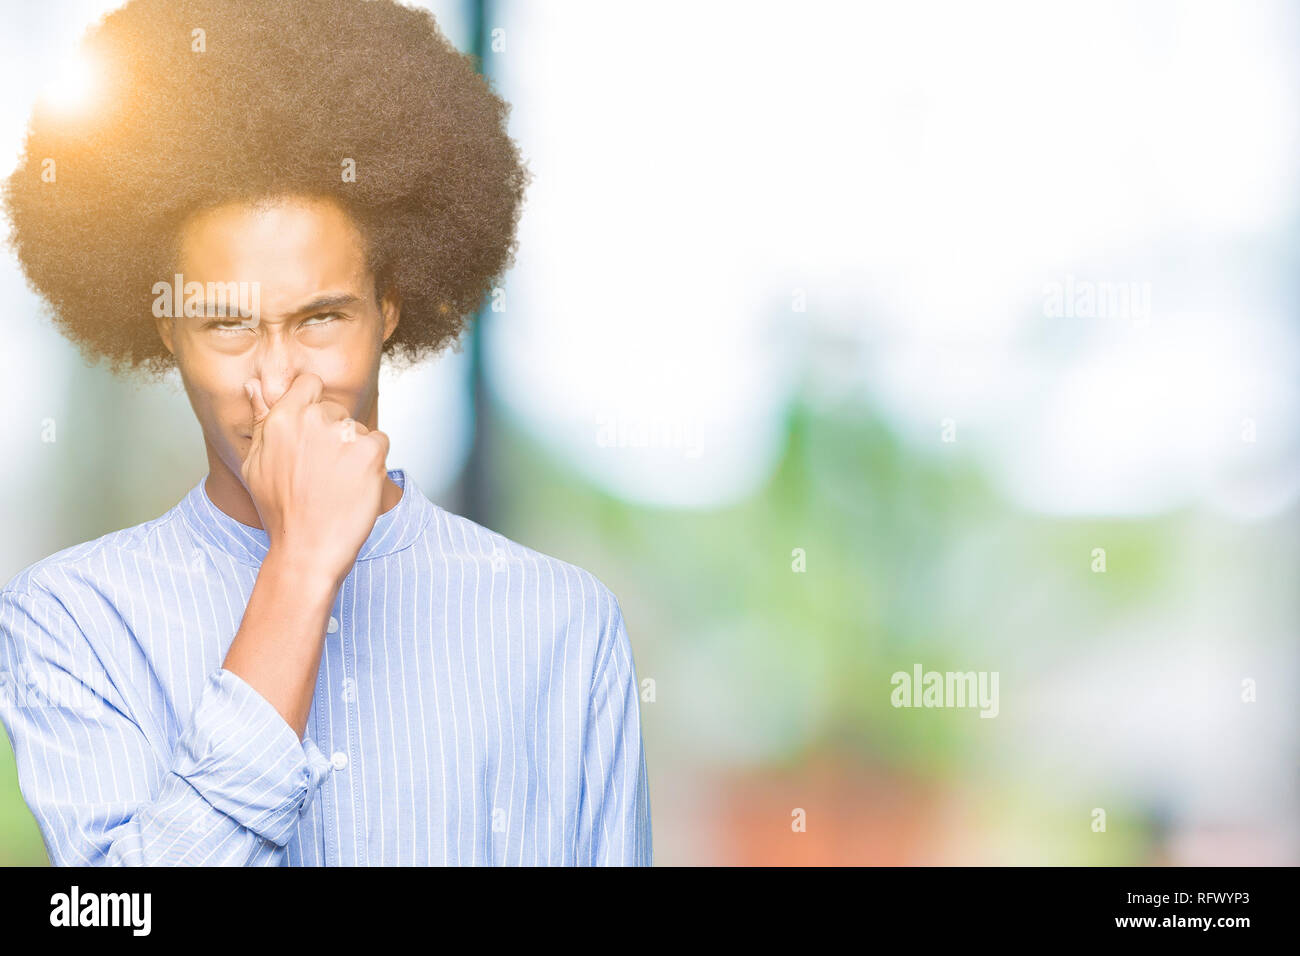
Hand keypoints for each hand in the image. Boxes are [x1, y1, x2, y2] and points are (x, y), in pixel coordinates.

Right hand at [240, 372, 389, 585]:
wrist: (307, 550)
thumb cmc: (281, 511)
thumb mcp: (255, 464)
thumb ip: (261, 420)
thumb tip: (254, 384)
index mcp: (282, 419)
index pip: (310, 384)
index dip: (314, 404)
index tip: (315, 431)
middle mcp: (312, 420)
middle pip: (336, 410)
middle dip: (334, 435)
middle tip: (323, 472)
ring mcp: (343, 434)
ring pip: (358, 429)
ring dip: (354, 450)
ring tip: (337, 483)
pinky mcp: (369, 451)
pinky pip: (379, 442)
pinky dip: (373, 462)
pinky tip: (355, 485)